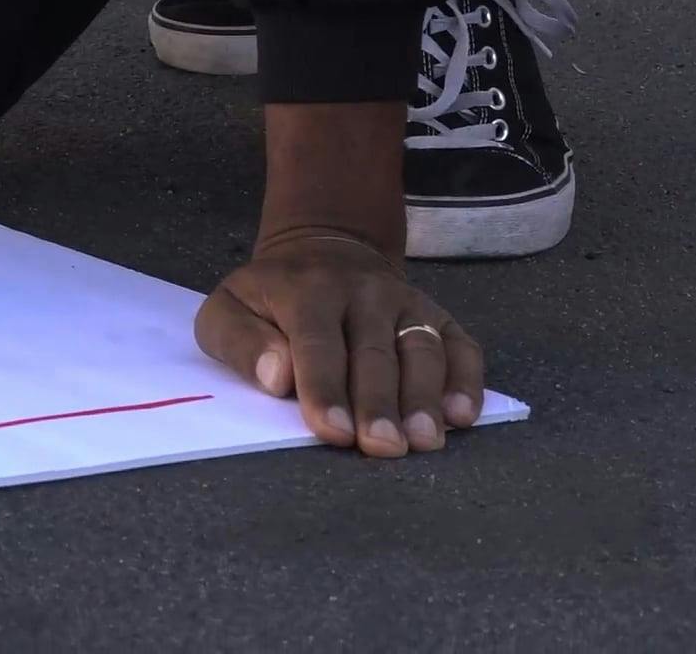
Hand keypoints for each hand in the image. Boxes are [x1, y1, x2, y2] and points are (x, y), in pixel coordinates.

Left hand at [195, 229, 488, 457]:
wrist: (323, 249)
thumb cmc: (270, 299)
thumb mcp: (228, 309)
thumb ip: (240, 342)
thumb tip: (276, 376)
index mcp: (307, 290)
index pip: (318, 342)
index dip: (325, 388)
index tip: (334, 431)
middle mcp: (363, 291)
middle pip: (375, 352)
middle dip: (379, 403)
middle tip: (383, 447)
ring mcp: (406, 302)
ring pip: (422, 349)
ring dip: (425, 397)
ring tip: (425, 441)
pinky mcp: (437, 316)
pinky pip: (461, 346)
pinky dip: (466, 381)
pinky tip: (462, 416)